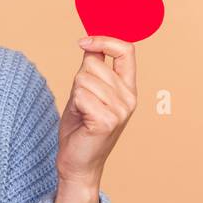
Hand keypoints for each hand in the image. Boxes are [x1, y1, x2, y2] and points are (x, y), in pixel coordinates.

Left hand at [55, 35, 136, 202]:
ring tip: (82, 113)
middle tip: (81, 103)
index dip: (104, 39)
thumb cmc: (80, 128)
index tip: (83, 41)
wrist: (77, 163)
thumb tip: (90, 41)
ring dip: (75, 95)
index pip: (126, 50)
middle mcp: (129, 97)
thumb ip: (93, 68)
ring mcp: (120, 110)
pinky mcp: (107, 120)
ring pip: (84, 79)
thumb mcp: (87, 92)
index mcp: (128, 88)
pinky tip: (81, 121)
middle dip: (79, 80)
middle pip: (94, 65)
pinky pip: (80, 95)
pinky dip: (74, 106)